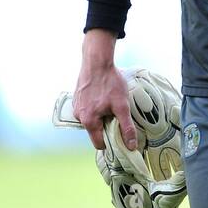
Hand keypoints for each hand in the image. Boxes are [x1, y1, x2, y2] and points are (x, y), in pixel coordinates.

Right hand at [73, 31, 135, 152]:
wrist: (97, 61)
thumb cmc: (109, 82)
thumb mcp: (122, 106)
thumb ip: (126, 127)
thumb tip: (131, 146)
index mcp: (88, 121)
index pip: (99, 144)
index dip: (111, 143)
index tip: (121, 137)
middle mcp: (79, 116)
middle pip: (95, 132)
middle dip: (107, 128)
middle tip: (118, 117)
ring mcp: (76, 107)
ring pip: (92, 120)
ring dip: (102, 117)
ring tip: (111, 105)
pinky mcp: (77, 98)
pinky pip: (88, 110)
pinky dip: (96, 108)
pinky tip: (103, 98)